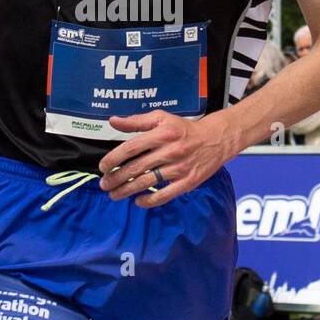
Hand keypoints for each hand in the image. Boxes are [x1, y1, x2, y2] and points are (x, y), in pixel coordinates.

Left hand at [98, 109, 237, 207]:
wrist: (215, 140)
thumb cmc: (184, 129)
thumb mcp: (161, 118)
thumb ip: (136, 121)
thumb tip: (112, 121)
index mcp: (161, 134)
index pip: (131, 148)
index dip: (114, 159)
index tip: (103, 167)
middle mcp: (169, 151)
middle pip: (136, 168)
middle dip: (116, 178)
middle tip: (104, 184)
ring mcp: (179, 168)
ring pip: (147, 182)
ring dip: (127, 191)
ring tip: (114, 195)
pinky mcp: (187, 182)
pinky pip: (165, 195)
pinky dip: (149, 200)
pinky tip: (138, 201)